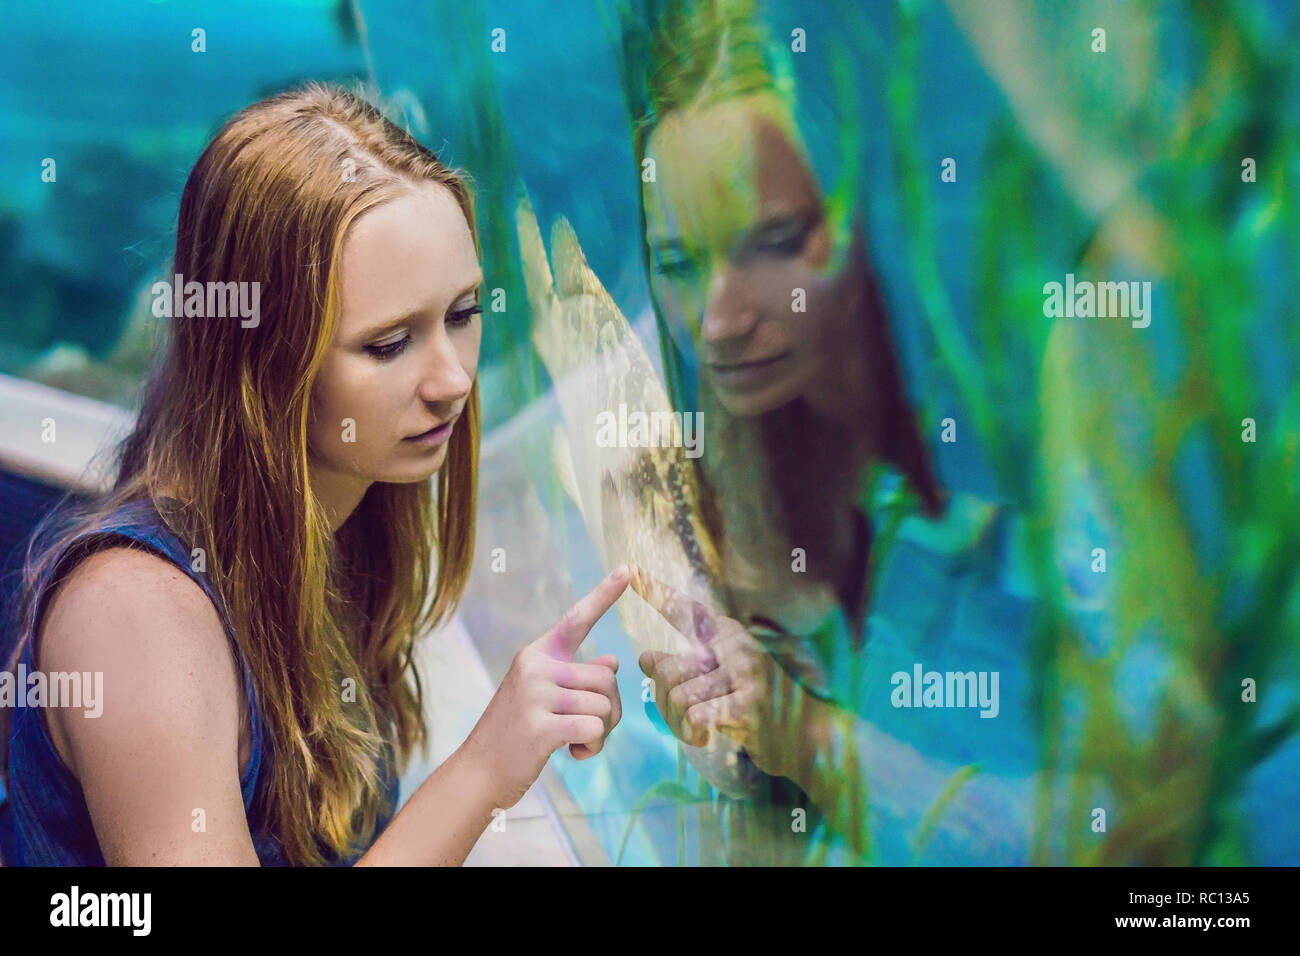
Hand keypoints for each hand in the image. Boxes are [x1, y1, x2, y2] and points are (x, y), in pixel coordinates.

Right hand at [460, 566, 627, 809]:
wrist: (477, 773)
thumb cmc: (515, 735)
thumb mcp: (541, 697)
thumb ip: (574, 677)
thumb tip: (613, 661)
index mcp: (535, 655)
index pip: (576, 619)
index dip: (604, 595)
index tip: (628, 569)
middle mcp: (534, 668)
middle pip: (606, 677)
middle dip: (610, 708)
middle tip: (590, 727)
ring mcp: (535, 696)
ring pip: (603, 706)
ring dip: (601, 732)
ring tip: (575, 742)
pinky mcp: (540, 727)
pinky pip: (594, 730)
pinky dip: (592, 747)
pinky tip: (573, 754)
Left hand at [631, 566, 820, 782]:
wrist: (802, 735)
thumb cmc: (752, 703)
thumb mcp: (720, 675)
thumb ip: (682, 665)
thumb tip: (644, 658)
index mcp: (729, 634)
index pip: (687, 610)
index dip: (658, 591)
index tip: (632, 569)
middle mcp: (737, 647)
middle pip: (668, 669)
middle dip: (663, 697)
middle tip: (677, 711)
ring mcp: (746, 676)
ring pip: (679, 696)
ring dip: (679, 719)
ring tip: (695, 724)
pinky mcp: (749, 707)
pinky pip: (697, 717)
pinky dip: (696, 731)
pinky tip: (709, 733)